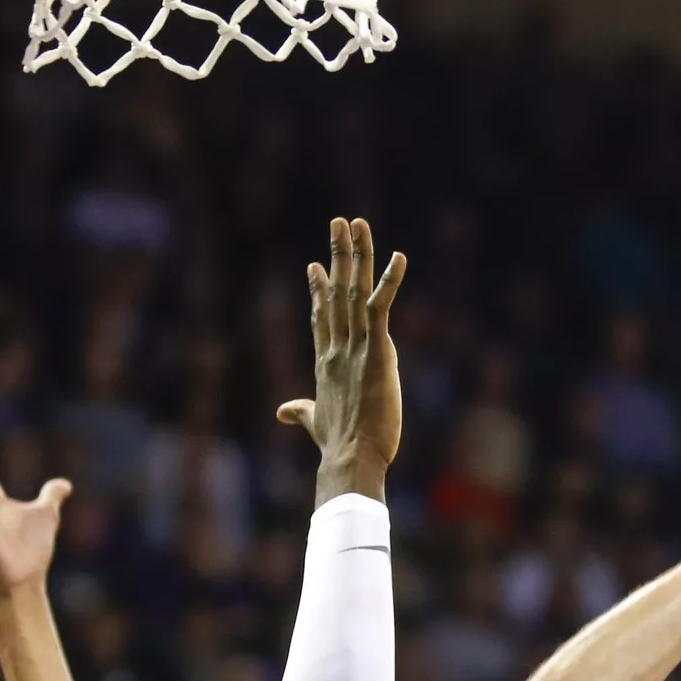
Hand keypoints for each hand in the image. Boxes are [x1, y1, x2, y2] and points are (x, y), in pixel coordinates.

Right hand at [278, 217, 405, 492]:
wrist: (350, 457)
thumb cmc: (338, 446)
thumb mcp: (316, 422)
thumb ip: (300, 411)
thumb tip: (282, 411)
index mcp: (326, 363)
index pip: (322, 317)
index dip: (319, 290)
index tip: (315, 265)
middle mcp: (337, 348)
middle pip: (336, 292)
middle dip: (337, 255)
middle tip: (338, 223)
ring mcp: (355, 347)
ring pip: (354, 291)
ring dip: (356, 255)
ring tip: (356, 224)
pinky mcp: (376, 350)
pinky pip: (382, 307)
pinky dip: (390, 281)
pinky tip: (398, 257)